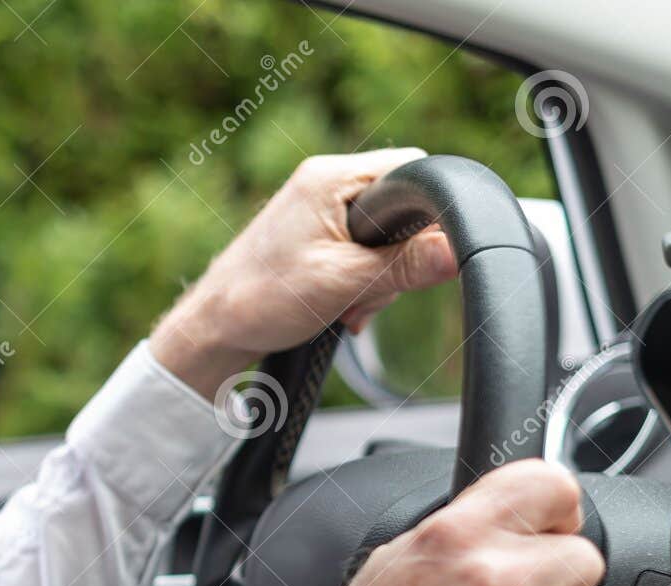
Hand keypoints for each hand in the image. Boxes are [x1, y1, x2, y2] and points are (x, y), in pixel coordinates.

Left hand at [149, 148, 457, 394]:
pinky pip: (363, 253)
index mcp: (330, 177)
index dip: (431, 213)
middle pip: (402, 209)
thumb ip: (404, 265)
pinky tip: (345, 307)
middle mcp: (325, 183)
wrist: (214, 329)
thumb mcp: (343, 283)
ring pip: (385, 237)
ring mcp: (320, 209)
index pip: (412, 169)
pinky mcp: (317, 236)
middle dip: (399, 259)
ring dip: (379, 279)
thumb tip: (457, 250)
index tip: (428, 255)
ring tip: (349, 305)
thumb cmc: (259, 299)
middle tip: (370, 294)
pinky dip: (362, 283)